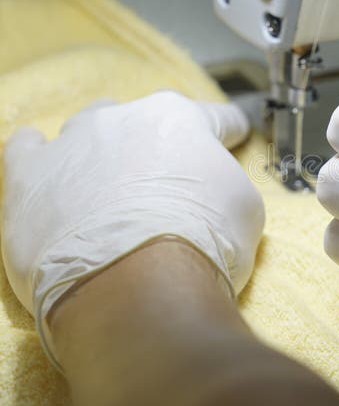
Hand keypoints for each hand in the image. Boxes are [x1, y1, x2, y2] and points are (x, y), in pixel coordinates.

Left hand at [2, 92, 263, 350]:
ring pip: (87, 129)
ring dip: (101, 152)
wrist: (138, 287)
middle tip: (165, 184)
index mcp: (181, 119)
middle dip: (155, 145)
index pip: (215, 118)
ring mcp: (71, 144)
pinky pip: (26, 148)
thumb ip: (227, 183)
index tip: (232, 136)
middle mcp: (124, 118)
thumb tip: (215, 189)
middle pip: (142, 119)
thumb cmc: (201, 246)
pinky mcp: (28, 177)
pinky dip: (39, 155)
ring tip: (107, 186)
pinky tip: (49, 169)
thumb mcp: (246, 209)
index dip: (229, 131)